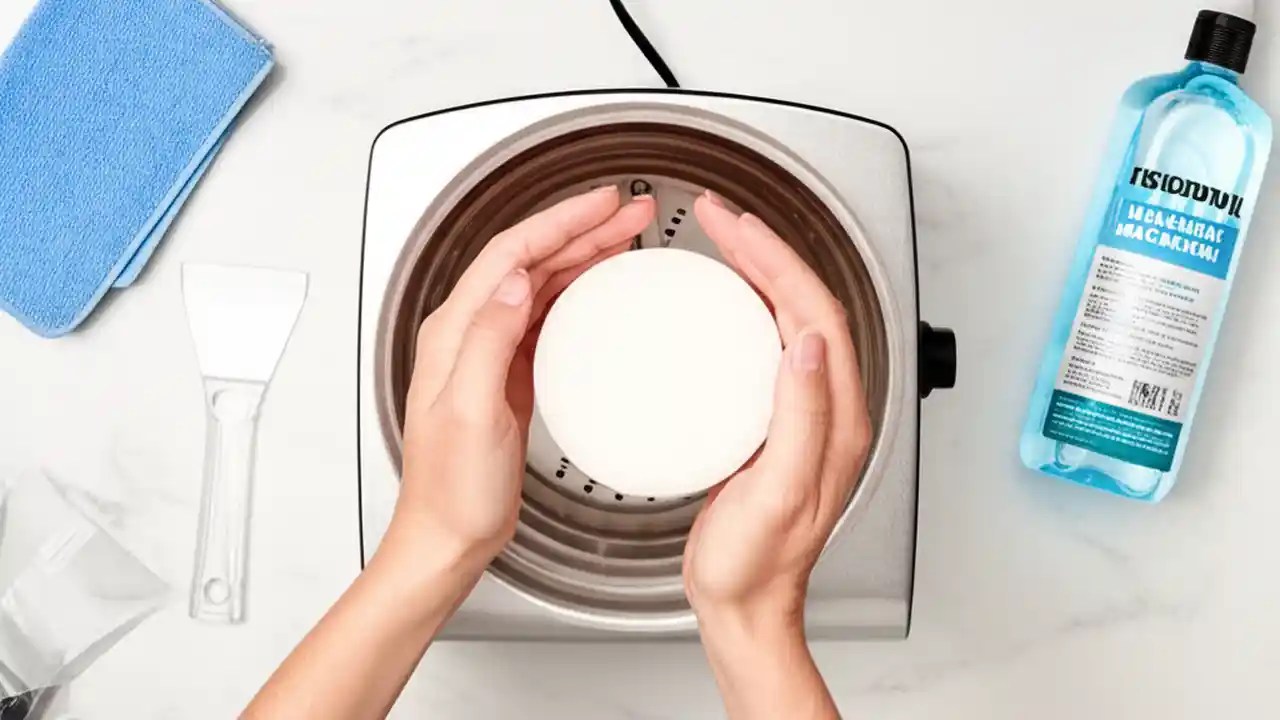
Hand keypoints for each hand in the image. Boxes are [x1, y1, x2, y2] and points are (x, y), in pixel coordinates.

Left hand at [392, 186, 654, 568]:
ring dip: (585, 256)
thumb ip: (488, 339)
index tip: (602, 204)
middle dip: (582, 229)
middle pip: (531, 259)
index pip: (511, 253)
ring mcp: (491, 352)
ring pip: (543, 283)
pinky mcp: (511, 375)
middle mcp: (470, 332)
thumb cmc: (450, 488)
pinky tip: (602, 291)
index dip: (559, 221)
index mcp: (455, 330)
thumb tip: (517, 281)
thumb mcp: (469, 409)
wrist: (447, 536)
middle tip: (633, 213)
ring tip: (628, 238)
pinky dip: (579, 295)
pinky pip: (549, 318)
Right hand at [684, 192, 872, 630]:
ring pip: (787, 319)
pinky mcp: (772, 424)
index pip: (814, 311)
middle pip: (804, 304)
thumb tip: (808, 345)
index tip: (734, 226)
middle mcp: (828, 409)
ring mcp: (802, 415)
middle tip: (718, 217)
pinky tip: (715, 306)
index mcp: (836, 417)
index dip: (777, 259)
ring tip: (720, 241)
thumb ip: (802, 420)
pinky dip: (742, 311)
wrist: (745, 608)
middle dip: (765, 250)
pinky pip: (764, 347)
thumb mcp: (780, 493)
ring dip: (757, 272)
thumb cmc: (758, 566)